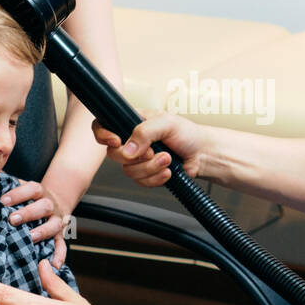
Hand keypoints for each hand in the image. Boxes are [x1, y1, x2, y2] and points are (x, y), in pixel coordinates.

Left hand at [1, 179, 68, 267]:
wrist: (56, 200)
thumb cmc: (31, 196)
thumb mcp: (22, 186)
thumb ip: (6, 182)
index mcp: (39, 192)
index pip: (31, 189)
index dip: (18, 194)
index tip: (3, 200)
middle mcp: (50, 205)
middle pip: (44, 206)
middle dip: (29, 213)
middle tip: (13, 219)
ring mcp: (57, 220)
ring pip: (53, 225)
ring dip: (42, 232)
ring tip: (30, 238)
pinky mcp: (60, 234)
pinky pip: (62, 244)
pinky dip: (60, 254)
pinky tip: (54, 264)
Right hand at [92, 111, 207, 186]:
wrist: (202, 154)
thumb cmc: (186, 133)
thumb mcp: (166, 123)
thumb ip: (144, 132)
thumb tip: (128, 148)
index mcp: (130, 122)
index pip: (102, 126)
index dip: (103, 135)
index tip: (116, 141)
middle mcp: (130, 141)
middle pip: (114, 154)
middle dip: (137, 156)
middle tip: (153, 151)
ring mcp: (137, 159)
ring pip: (129, 170)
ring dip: (151, 167)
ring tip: (167, 159)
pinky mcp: (145, 174)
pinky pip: (140, 181)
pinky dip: (156, 178)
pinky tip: (167, 171)